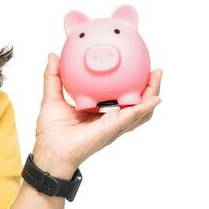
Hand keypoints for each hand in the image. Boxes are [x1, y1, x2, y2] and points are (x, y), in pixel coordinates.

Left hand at [31, 55, 162, 176]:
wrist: (50, 152)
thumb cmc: (51, 133)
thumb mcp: (52, 98)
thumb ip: (53, 77)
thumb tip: (53, 56)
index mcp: (99, 112)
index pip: (119, 96)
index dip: (130, 83)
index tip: (136, 65)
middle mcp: (110, 119)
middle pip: (136, 103)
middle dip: (149, 88)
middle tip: (155, 71)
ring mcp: (113, 125)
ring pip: (140, 111)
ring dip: (152, 95)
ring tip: (157, 78)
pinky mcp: (112, 129)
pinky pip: (131, 117)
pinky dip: (143, 108)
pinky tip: (152, 99)